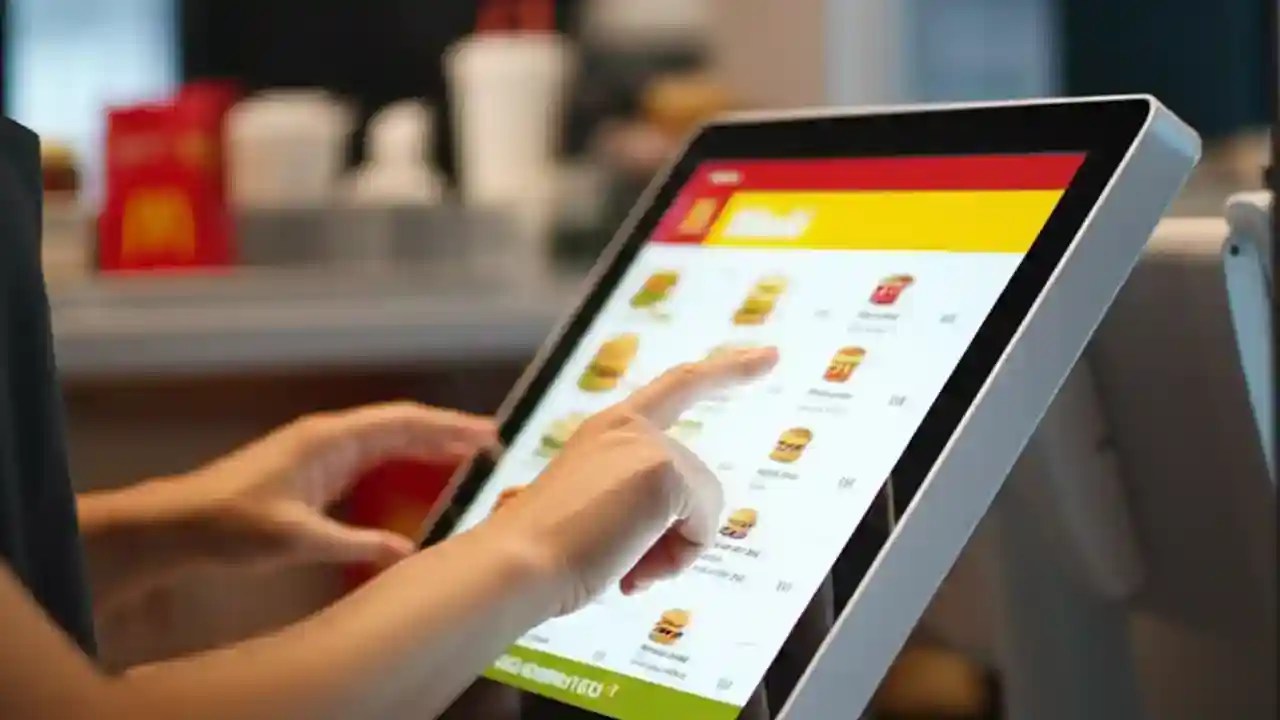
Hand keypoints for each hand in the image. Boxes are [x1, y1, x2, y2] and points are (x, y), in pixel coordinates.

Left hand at [170, 402, 496, 570]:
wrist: (177, 525)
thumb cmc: (232, 524)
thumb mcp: (298, 538)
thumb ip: (357, 542)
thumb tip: (409, 553)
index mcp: (331, 439)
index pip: (403, 423)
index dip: (448, 427)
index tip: (488, 433)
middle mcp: (330, 436)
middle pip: (401, 425)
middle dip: (447, 432)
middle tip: (492, 443)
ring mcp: (321, 451)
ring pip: (387, 439)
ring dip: (426, 445)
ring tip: (468, 456)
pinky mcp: (314, 469)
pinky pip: (371, 457)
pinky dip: (402, 461)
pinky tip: (418, 477)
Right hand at [481, 347, 777, 614]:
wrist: (515, 565)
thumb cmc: (543, 554)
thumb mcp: (597, 511)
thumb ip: (636, 503)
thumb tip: (675, 537)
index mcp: (607, 430)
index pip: (678, 386)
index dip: (726, 371)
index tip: (769, 355)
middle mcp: (628, 427)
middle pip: (698, 485)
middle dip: (676, 538)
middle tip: (624, 566)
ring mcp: (649, 446)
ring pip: (703, 508)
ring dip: (671, 550)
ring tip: (621, 566)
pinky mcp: (665, 473)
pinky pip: (703, 527)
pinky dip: (677, 557)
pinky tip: (632, 567)